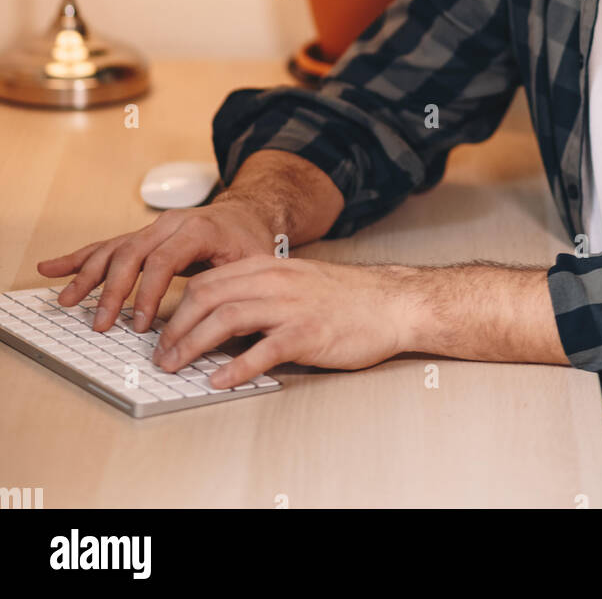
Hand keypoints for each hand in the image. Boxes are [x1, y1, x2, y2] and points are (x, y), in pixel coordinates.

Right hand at [36, 194, 274, 332]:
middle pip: (132, 253)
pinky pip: (107, 245)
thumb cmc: (250, 241)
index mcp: (199, 228)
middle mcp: (171, 223)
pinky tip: (52, 268)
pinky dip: (79, 258)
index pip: (164, 260)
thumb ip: (235, 291)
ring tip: (65, 300)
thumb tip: (220, 329)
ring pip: (114, 249)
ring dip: (86, 275)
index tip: (141, 325)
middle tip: (101, 324)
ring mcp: (153, 227)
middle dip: (112, 291)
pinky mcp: (142, 236)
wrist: (247, 213)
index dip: (148, 293)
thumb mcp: (255, 264)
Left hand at [152, 254, 413, 384]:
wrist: (392, 303)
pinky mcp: (308, 334)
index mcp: (269, 267)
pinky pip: (263, 350)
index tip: (162, 331)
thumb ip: (261, 293)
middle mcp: (276, 281)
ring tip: (177, 366)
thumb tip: (220, 319)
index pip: (208, 281)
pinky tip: (220, 380)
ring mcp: (291, 306)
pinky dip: (236, 367)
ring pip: (226, 319)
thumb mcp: (297, 283)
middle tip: (161, 355)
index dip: (178, 307)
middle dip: (175, 328)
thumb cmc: (346, 298)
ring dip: (193, 345)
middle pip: (208, 297)